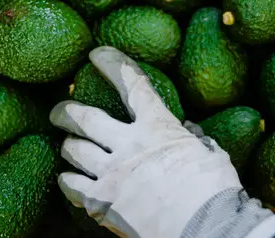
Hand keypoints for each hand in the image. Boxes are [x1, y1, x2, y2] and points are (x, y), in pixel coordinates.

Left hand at [50, 47, 242, 237]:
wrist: (204, 228)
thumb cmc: (215, 192)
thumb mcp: (212, 155)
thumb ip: (196, 140)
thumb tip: (189, 132)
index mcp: (158, 126)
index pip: (131, 83)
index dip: (111, 63)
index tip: (97, 54)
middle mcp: (129, 144)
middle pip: (85, 117)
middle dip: (67, 110)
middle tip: (59, 109)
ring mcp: (112, 173)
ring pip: (73, 149)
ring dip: (68, 144)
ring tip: (67, 144)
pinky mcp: (102, 202)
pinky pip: (72, 186)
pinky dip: (67, 179)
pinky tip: (66, 178)